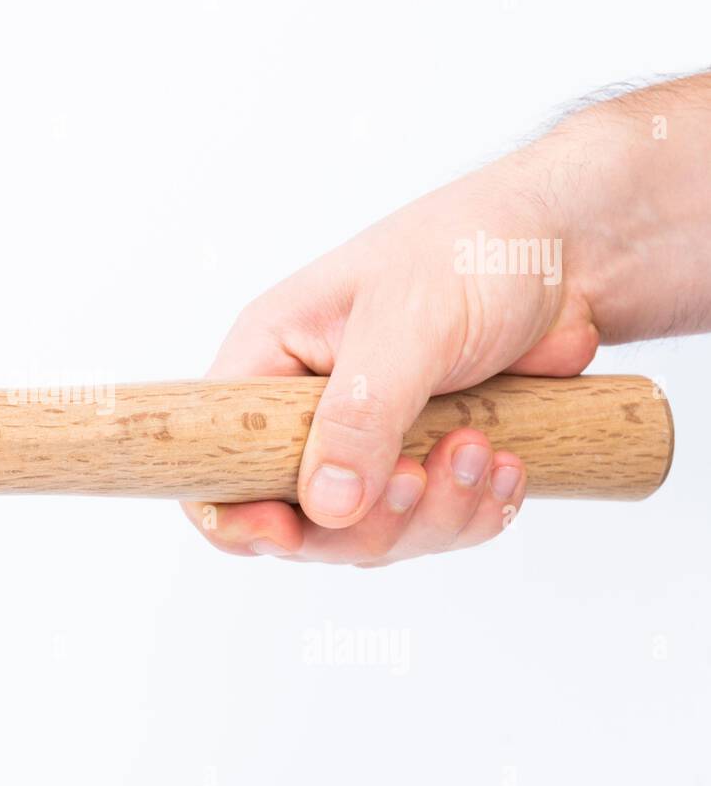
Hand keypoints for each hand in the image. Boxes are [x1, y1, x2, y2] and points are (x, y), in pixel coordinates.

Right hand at [182, 153, 598, 564]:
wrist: (566, 250)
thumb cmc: (471, 252)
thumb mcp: (408, 323)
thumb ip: (361, 415)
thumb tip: (325, 507)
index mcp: (269, 363)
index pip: (219, 462)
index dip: (237, 514)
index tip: (292, 533)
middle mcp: (305, 413)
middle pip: (298, 521)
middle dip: (370, 519)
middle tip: (425, 474)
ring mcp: (366, 445)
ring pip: (369, 535)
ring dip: (434, 514)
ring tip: (481, 449)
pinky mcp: (423, 464)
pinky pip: (430, 529)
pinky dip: (472, 513)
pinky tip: (504, 466)